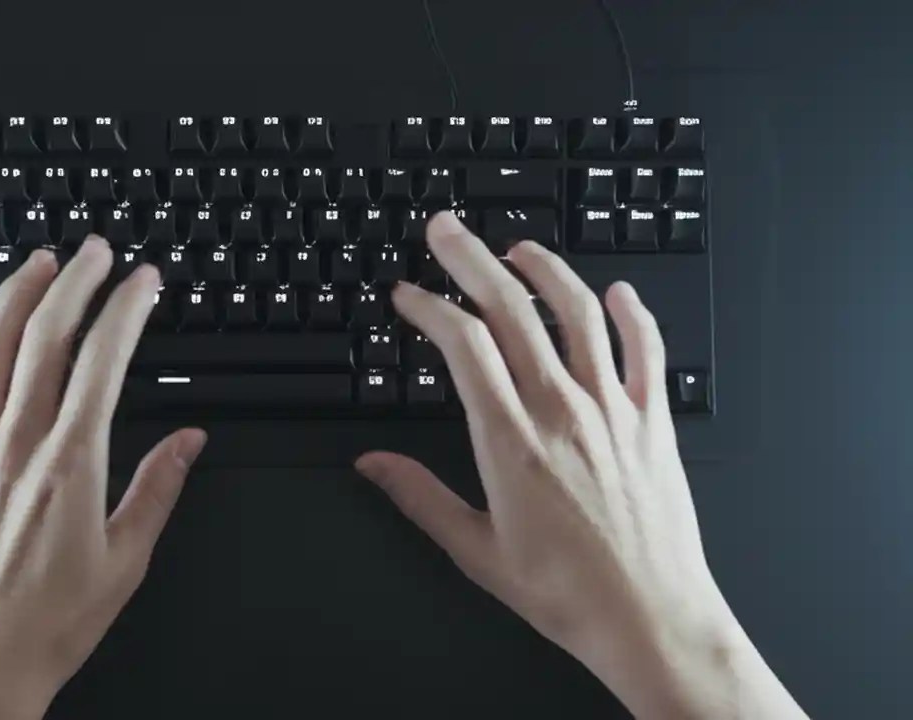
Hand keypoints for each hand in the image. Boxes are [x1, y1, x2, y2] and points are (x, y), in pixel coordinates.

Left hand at [0, 239, 206, 719]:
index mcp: (70, 464)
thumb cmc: (48, 622)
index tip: (144, 282)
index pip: (103, 361)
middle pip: (45, 337)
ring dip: (18, 293)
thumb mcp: (126, 560)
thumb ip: (158, 489)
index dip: (127, 310)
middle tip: (98, 251)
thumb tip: (189, 441)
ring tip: (42, 260)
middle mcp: (17, 445)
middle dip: (77, 282)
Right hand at [356, 213, 804, 718]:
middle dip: (471, 260)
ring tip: (517, 248)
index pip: (463, 345)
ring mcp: (613, 410)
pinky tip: (618, 293)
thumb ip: (420, 498)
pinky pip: (647, 349)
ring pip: (578, 313)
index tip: (407, 294)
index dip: (429, 307)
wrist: (652, 619)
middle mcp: (562, 412)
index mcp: (512, 442)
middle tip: (446, 230)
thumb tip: (373, 465)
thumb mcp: (476, 550)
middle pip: (512, 310)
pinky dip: (633, 313)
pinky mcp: (654, 422)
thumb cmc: (567, 593)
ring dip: (545, 270)